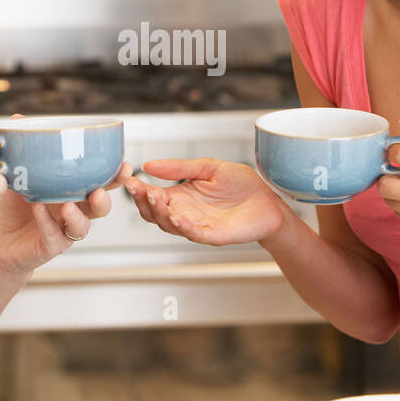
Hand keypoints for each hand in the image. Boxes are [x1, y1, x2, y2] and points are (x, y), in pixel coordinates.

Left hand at [0, 117, 132, 277]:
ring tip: (68, 205)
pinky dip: (47, 222)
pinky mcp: (51, 246)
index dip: (116, 176)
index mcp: (76, 192)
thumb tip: (18, 119)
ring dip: (78, 215)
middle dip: (106, 198)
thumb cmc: (17, 210)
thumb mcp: (19, 176)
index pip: (103, 183)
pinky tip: (38, 209)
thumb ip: (23, 151)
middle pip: (101, 207)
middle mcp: (76, 211)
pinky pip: (54, 235)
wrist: (3, 243)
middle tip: (99, 190)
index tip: (123, 166)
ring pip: (83, 226)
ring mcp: (65, 230)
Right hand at [124, 158, 288, 245]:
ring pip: (169, 225)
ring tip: (153, 196)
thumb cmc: (242, 185)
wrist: (269, 202)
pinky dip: (182, 226)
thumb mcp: (207, 167)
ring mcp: (197, 226)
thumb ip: (179, 168)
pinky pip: (193, 234)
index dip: (140, 190)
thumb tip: (149, 165)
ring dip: (159, 212)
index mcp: (181, 197)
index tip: (130, 178)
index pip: (153, 197)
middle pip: (154, 214)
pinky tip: (175, 216)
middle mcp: (185, 213)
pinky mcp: (213, 235)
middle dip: (143, 201)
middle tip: (138, 188)